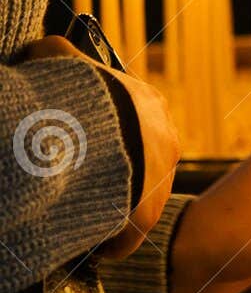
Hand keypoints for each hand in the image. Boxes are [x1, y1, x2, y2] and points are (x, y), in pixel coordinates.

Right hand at [19, 36, 178, 259]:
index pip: (132, 122)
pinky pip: (128, 235)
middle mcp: (166, 140)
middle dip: (109, 172)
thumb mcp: (64, 60)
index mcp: (150, 104)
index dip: (107, 136)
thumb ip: (58, 53)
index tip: (83, 146)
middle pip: (137, 161)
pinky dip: (109, 241)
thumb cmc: (73, 91)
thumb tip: (43, 49)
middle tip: (74, 179)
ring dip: (109, 205)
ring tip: (76, 208)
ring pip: (135, 197)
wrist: (85, 131)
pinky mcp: (147, 214)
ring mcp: (161, 179)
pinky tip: (88, 243)